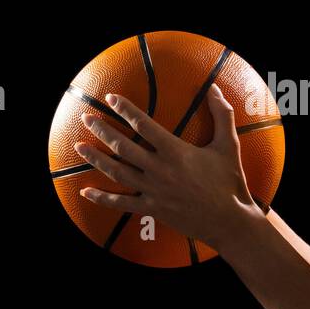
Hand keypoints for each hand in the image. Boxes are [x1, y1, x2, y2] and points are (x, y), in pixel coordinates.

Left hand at [73, 84, 256, 250]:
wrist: (230, 220)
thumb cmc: (230, 182)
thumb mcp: (228, 145)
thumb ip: (222, 114)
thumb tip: (215, 88)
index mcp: (176, 152)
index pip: (144, 124)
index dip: (125, 109)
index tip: (110, 99)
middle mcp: (160, 170)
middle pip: (123, 146)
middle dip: (102, 130)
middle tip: (87, 119)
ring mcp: (153, 191)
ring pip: (117, 172)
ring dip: (96, 158)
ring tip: (80, 146)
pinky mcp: (151, 209)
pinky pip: (121, 203)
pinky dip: (102, 198)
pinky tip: (86, 191)